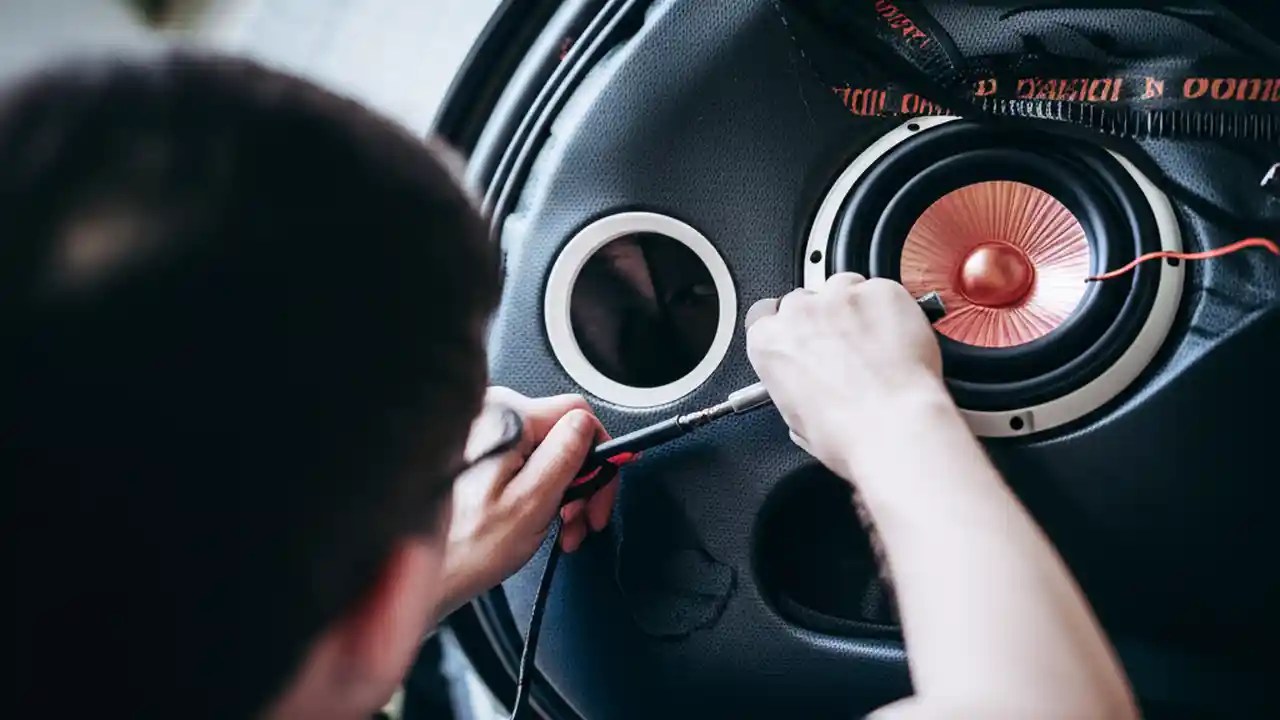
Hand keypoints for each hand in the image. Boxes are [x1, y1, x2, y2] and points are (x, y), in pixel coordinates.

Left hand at [436, 388, 616, 614]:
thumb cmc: (463, 549)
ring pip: (545, 451)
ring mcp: (480, 432)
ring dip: (561, 492)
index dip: (600, 457)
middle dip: (581, 481)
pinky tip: (535, 521)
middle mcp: (490, 414)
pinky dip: (537, 490)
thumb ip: (566, 456)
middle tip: (580, 521)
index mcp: (506, 418)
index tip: (601, 491)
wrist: (418, 573)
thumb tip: (588, 426)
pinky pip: (523, 461)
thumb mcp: (532, 502)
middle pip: (563, 434)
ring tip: (558, 530)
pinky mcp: (476, 452)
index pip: (578, 414)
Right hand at [745, 274, 945, 475]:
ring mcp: (842, 296)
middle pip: (806, 300)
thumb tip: (808, 392)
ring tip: (874, 345)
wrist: (894, 425)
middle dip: (822, 320)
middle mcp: (800, 311)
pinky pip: (884, 291)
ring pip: (844, 288)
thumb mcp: (797, 421)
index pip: (765, 316)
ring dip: (855, 309)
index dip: (788, 330)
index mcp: (769, 342)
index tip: (802, 343)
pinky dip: (891, 311)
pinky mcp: (882, 291)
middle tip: (844, 352)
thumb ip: (793, 388)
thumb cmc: (847, 431)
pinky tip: (898, 339)